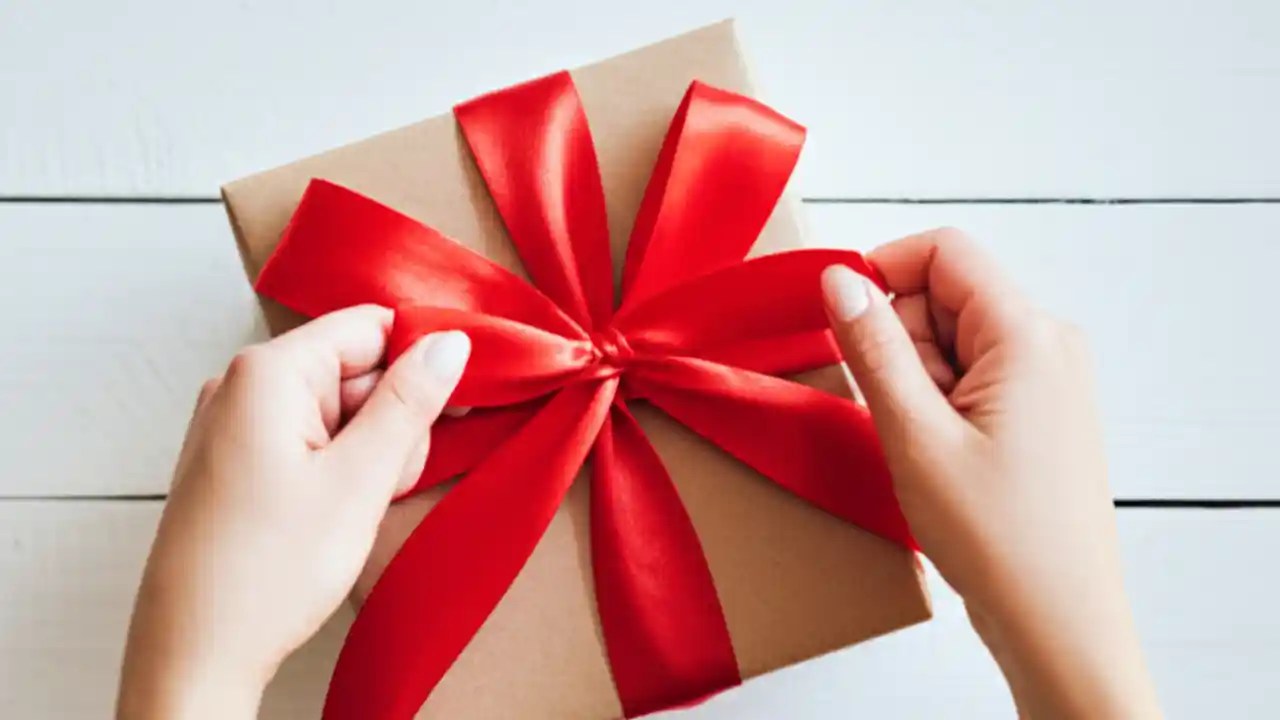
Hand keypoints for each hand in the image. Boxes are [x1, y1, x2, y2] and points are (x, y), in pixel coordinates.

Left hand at [117, 305, 469, 718]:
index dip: (421, 356)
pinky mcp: (239, 464)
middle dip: (392, 418)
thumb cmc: (264, 573)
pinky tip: (339, 514)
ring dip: (370, 452)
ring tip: (358, 507)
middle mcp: (243, 387)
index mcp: (267, 373)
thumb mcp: (358, 481)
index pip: (369, 326)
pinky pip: (311, 442)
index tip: (460, 395)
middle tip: (389, 479)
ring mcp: (237, 427)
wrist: (195, 656)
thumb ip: (408, 403)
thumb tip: (450, 343)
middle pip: (355, 369)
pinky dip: (341, 471)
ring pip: (339, 411)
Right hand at [821, 229, 1159, 718]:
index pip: (945, 251)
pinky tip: (935, 456)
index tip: (839, 317)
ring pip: (953, 341)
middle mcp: (1048, 345)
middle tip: (887, 410)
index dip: (882, 270)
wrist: (1059, 623)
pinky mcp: (1037, 415)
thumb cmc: (1000, 540)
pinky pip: (970, 378)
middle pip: (945, 296)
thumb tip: (840, 279)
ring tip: (918, 446)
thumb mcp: (915, 436)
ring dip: (914, 379)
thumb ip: (872, 348)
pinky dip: (935, 404)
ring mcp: (1047, 381)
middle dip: (897, 339)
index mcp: (1029, 335)